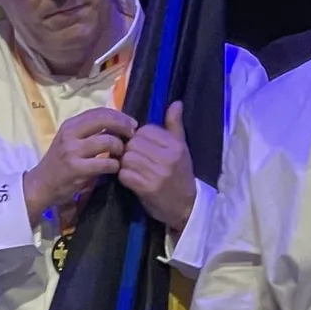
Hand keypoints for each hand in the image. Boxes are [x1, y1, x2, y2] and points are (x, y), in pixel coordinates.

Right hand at [22, 107, 135, 222]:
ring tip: (121, 156)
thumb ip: (89, 132)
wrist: (41, 185)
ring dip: (120, 148)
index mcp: (70, 125)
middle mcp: (70, 134)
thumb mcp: (70, 141)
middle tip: (133, 135)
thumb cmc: (59, 163)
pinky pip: (106, 163)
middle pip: (104, 120)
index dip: (119, 115)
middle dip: (124, 126)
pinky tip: (114, 169)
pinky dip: (115, 165)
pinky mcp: (77, 169)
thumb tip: (117, 124)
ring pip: (108, 141)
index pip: (99, 112)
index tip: (132, 123)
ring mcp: (73, 152)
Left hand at [118, 101, 196, 231]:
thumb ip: (175, 126)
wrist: (186, 207)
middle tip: (136, 159)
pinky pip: (124, 174)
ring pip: (127, 158)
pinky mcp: (147, 188)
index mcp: (175, 145)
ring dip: (125, 164)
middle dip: (130, 150)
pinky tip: (132, 180)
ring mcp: (157, 174)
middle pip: (133, 143)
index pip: (145, 130)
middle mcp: (167, 158)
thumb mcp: (181, 148)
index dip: (139, 137)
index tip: (143, 147)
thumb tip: (176, 102)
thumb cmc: (181, 174)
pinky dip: (124, 176)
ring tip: (133, 169)